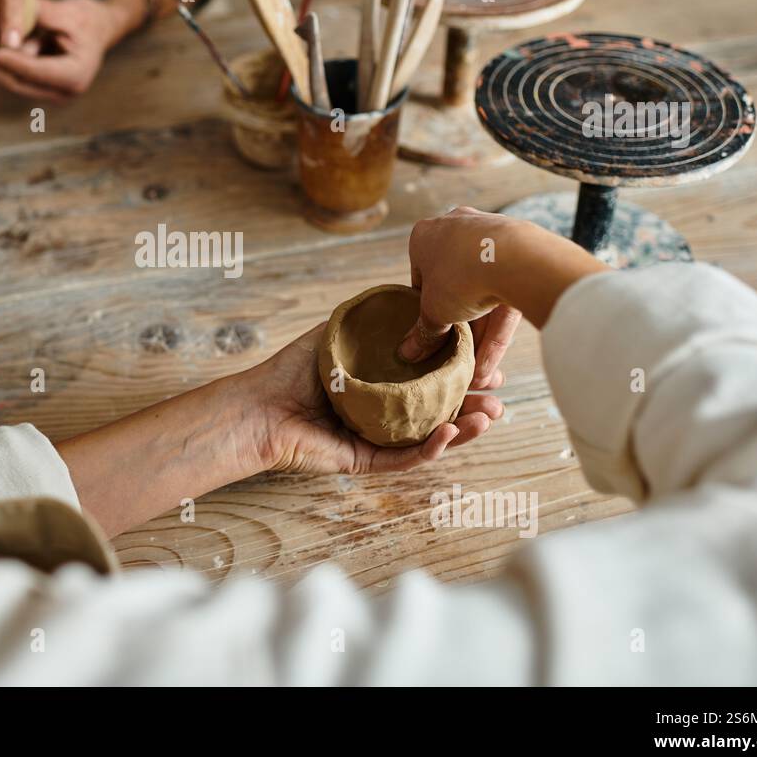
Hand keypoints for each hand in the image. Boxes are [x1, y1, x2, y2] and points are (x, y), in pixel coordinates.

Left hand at [0, 0, 118, 99]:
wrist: (101, 29)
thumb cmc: (86, 17)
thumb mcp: (65, 11)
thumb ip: (37, 14)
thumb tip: (3, 12)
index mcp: (75, 76)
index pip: (34, 71)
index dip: (7, 59)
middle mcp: (64, 92)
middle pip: (18, 82)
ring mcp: (52, 94)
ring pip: (13, 82)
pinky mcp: (42, 89)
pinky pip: (16, 77)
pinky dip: (0, 63)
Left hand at [242, 324, 502, 475]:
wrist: (258, 406)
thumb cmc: (289, 370)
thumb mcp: (337, 334)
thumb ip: (372, 320)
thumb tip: (410, 295)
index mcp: (380, 386)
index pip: (429, 382)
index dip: (461, 374)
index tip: (490, 364)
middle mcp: (382, 414)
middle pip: (437, 413)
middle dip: (473, 406)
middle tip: (499, 399)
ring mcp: (375, 440)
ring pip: (429, 439)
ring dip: (463, 429)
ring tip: (489, 416)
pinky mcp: (364, 461)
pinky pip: (404, 458)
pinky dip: (431, 448)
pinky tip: (452, 432)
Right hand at [397, 206, 610, 385]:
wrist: (515, 257)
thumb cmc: (460, 275)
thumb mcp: (433, 310)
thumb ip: (423, 331)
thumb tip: (409, 352)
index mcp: (425, 236)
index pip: (420, 277)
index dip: (424, 308)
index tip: (430, 330)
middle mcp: (457, 229)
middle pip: (454, 287)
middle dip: (457, 328)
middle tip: (455, 357)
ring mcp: (491, 239)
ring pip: (482, 296)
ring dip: (479, 337)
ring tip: (475, 373)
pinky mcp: (521, 256)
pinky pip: (504, 298)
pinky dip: (498, 330)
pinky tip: (491, 364)